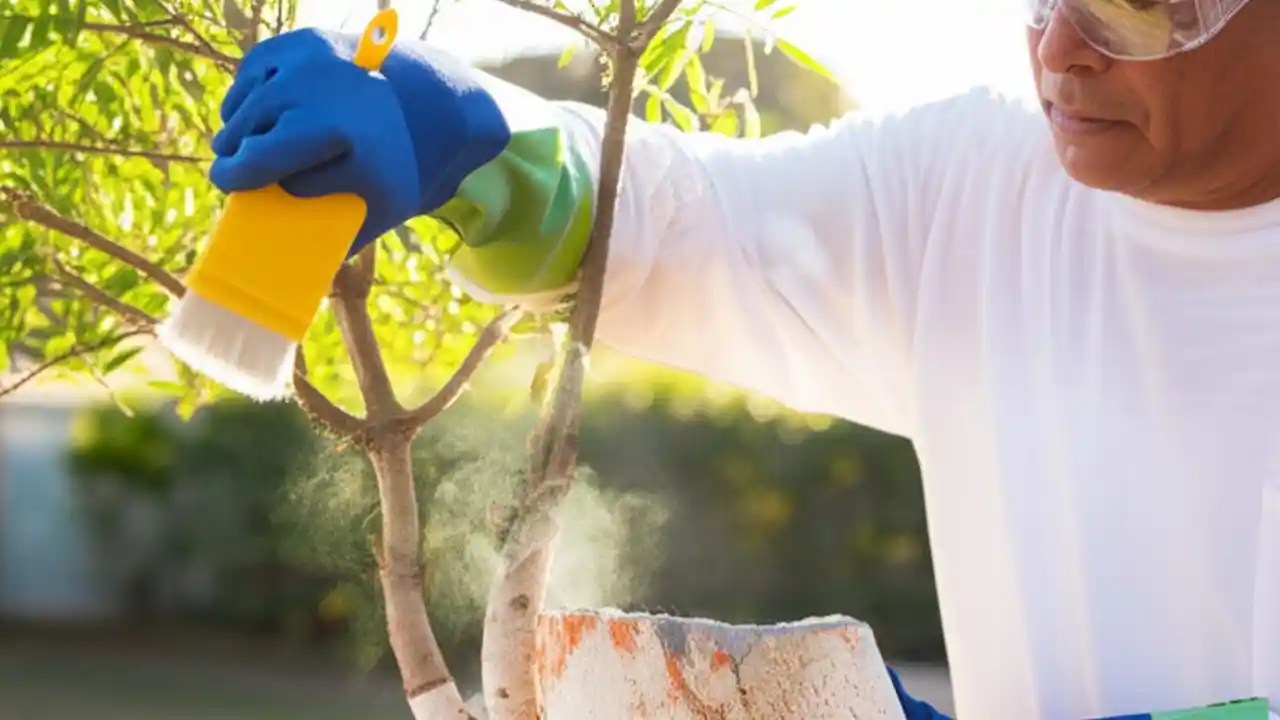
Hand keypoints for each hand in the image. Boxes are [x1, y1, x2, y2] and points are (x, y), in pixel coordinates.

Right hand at [210, 28, 510, 253]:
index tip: (232, 188)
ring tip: (237, 146)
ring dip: (236, 127)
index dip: (242, 180)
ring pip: (246, 102)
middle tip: (230, 173)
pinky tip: (250, 114)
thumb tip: (297, 282)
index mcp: (337, 140)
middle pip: (247, 135)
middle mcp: (320, 95)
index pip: (261, 166)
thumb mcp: (382, 209)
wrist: (433, 103)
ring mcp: (310, 63)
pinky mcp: (304, 41)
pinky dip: (247, 94)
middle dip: (234, 157)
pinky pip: (253, 72)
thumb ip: (340, 241)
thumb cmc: (400, 167)